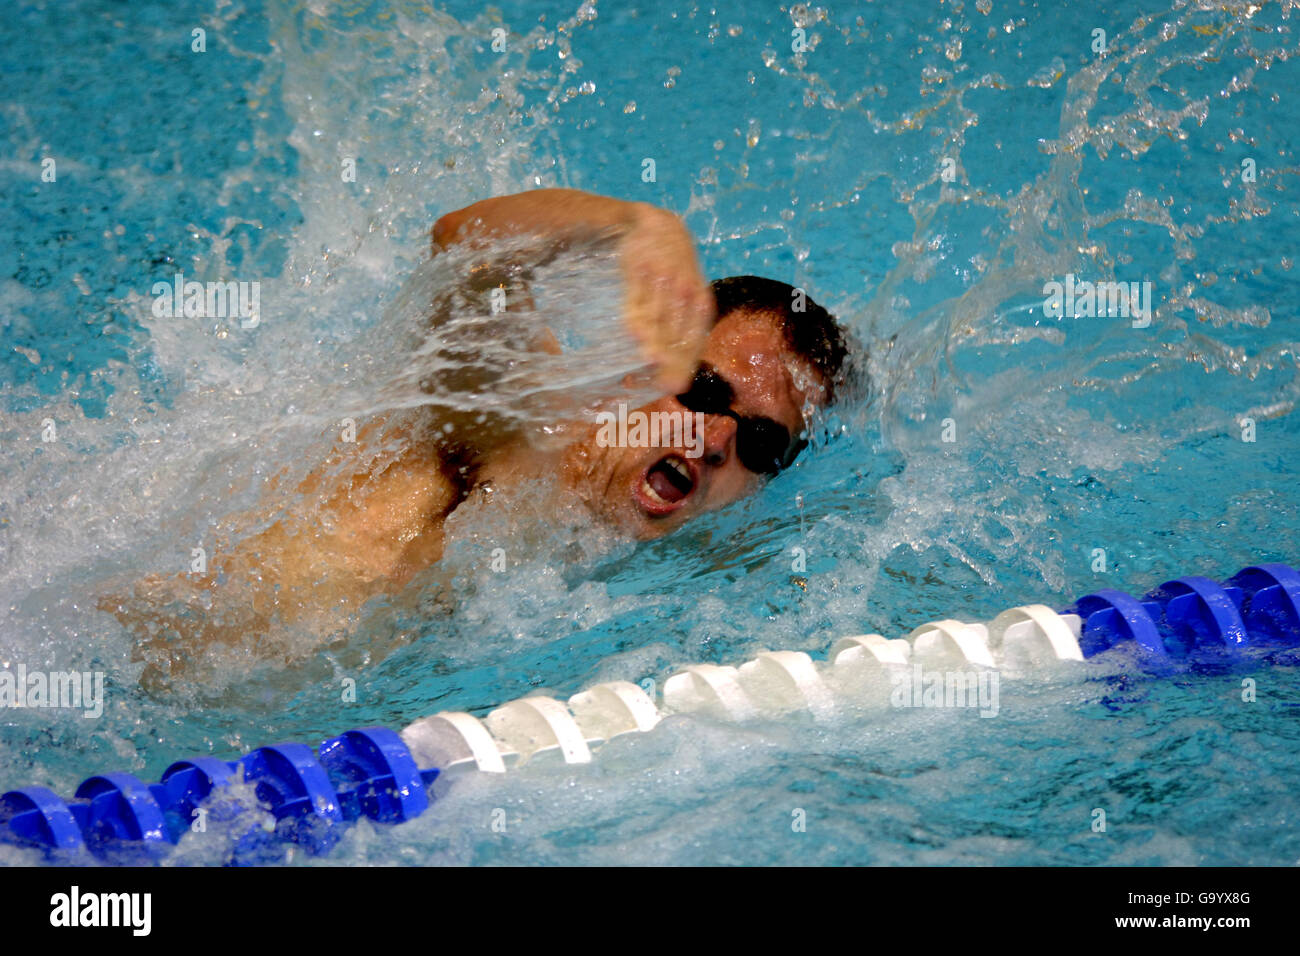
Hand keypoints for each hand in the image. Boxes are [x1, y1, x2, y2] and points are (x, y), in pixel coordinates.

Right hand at [619, 204, 714, 392]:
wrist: (658, 226)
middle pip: (676, 332)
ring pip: (657, 315)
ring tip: (651, 361)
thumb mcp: (687, 294)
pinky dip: (636, 314)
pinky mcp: (640, 268)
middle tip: (666, 385)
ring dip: (654, 339)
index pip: (694, 339)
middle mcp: (684, 291)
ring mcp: (661, 279)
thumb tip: (672, 365)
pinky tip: (634, 333)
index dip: (686, 364)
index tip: (677, 386)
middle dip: (672, 359)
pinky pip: (637, 297)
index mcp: (700, 301)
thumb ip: (682, 326)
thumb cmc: (673, 271)